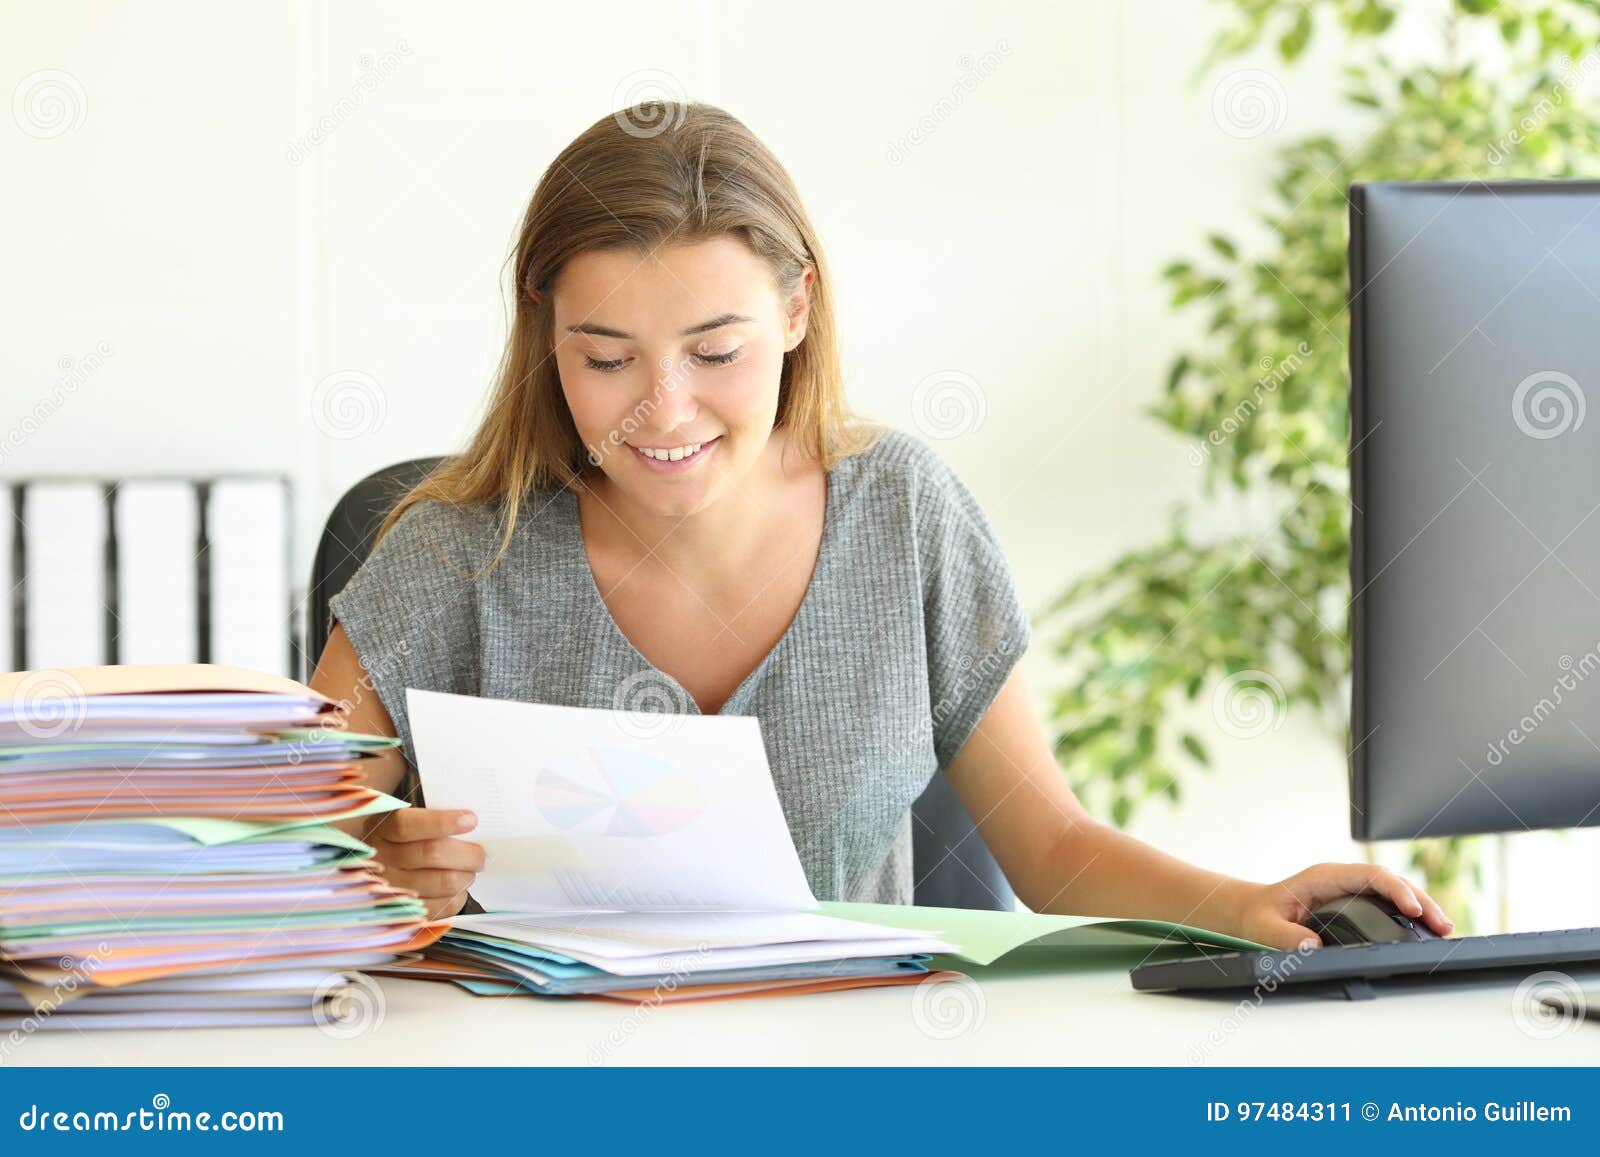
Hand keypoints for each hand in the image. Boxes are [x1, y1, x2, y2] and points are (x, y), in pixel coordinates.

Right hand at [365, 807, 486, 920]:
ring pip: (442, 882)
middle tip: (481, 854)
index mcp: (380, 829)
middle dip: (468, 853)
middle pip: (432, 854)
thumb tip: (469, 822)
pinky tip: (458, 888)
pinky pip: (441, 907)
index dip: (442, 822)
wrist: (375, 872)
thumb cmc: (399, 841)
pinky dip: (458, 897)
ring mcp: (390, 890)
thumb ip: (429, 818)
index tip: (471, 820)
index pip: (407, 826)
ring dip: (466, 876)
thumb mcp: (403, 819)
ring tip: (470, 870)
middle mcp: (380, 861)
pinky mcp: (404, 915)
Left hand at [1230, 861, 1453, 950]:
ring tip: (1443, 927)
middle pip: (1390, 882)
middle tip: (1442, 924)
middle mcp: (1341, 880)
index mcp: (1324, 878)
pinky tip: (1426, 928)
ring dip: (1420, 906)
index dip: (1395, 890)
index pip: (1369, 876)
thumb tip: (1312, 945)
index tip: (1412, 909)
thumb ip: (1285, 937)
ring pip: (1394, 891)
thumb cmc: (1258, 915)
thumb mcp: (1265, 927)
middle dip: (1419, 900)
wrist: (1250, 912)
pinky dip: (1410, 914)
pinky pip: (1388, 903)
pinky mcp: (1355, 903)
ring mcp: (1350, 890)